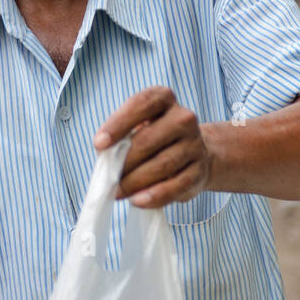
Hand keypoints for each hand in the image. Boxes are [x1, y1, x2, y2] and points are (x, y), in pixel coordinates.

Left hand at [94, 86, 212, 207]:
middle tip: (107, 180)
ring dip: (134, 182)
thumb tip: (106, 159)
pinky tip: (138, 200)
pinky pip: (176, 185)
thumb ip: (121, 138)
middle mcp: (183, 118)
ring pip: (161, 165)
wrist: (193, 152)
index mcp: (164, 99)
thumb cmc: (153, 138)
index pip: (141, 105)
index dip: (118, 124)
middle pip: (147, 141)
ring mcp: (195, 144)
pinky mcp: (200, 170)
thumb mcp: (136, 128)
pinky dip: (154, 195)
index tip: (99, 144)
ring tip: (117, 192)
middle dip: (123, 163)